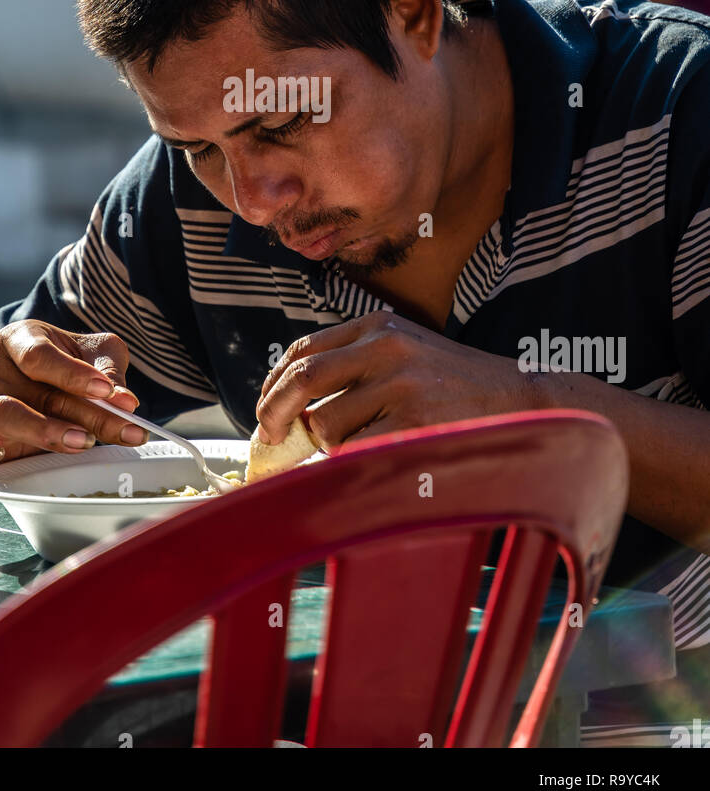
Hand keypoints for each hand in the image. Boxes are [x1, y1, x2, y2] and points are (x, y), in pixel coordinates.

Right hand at [0, 320, 145, 477]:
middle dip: (83, 414)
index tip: (107, 391)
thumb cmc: (61, 361)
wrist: (15, 377)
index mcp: (19, 339)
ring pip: (5, 417)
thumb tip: (125, 400)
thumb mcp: (91, 352)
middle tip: (118, 429)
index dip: (74, 374)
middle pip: (34, 393)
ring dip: (44, 432)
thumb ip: (108, 370)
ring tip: (81, 442)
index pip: (40, 354)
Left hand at [255, 311, 532, 448]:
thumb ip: (356, 367)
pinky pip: (356, 452)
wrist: (525, 401)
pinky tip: (382, 459)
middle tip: (270, 438)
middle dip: (275, 413)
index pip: (304, 350)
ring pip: (328, 424)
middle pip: (304, 379)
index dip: (274, 383)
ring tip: (370, 446)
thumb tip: (294, 408)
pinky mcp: (413, 422)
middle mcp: (387, 346)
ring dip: (333, 447)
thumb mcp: (408, 355)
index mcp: (379, 326)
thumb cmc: (460, 387)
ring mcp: (401, 383)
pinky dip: (355, 464)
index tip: (265, 410)